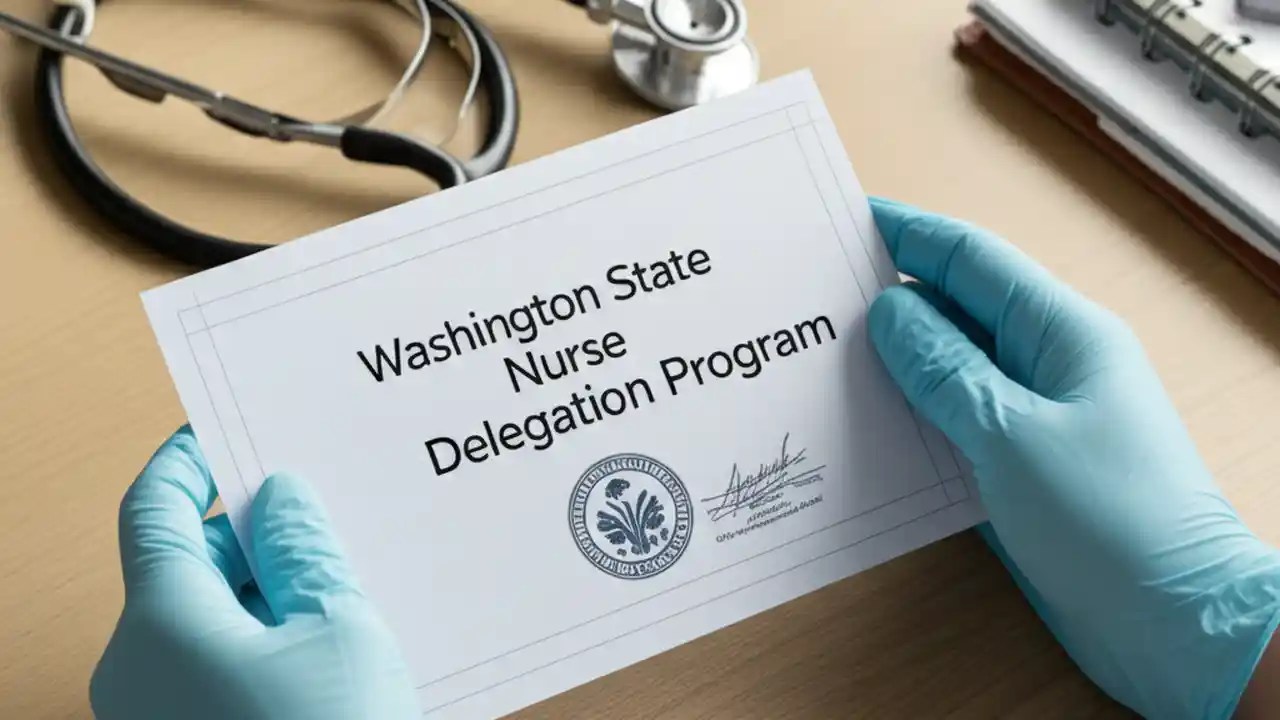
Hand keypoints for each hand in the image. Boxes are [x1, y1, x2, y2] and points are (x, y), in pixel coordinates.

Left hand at [89, 426, 418, 719]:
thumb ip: (305, 551)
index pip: (155, 507)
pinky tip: (333, 640)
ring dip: (272, 591)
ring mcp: (161, 705)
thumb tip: (283, 496)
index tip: (229, 431)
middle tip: (324, 511)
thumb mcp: (338, 630)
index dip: (192, 460)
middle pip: (188, 563)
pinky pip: (221, 663)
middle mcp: (140, 665)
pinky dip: (269, 638)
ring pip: (211, 617)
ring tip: (346, 585)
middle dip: (256, 532)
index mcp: (162, 622)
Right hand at [865, 198, 1279, 718]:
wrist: (1176, 628)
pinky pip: (949, 432)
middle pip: (953, 314)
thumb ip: (944, 370)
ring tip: (814, 365)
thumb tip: (888, 311)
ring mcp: (1031, 422)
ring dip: (889, 371)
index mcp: (1061, 333)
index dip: (905, 234)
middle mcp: (1045, 367)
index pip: (970, 260)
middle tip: (806, 303)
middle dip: (883, 302)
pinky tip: (857, 434)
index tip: (840, 221)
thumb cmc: (1111, 520)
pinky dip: (907, 427)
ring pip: (946, 376)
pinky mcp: (1018, 474)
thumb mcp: (1012, 434)